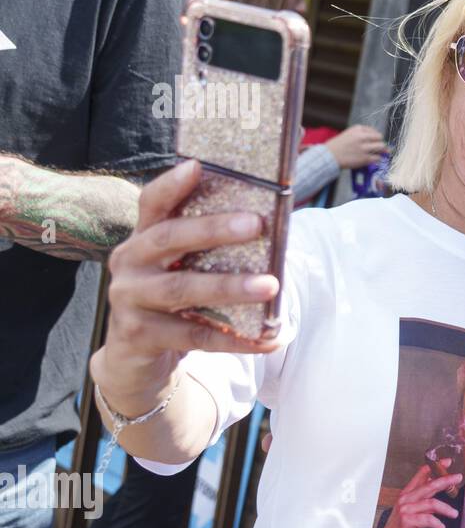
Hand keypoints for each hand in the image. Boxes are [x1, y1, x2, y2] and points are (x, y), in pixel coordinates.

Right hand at [89, 159, 282, 415]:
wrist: (135, 361)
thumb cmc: (171, 305)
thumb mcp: (182, 270)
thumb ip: (209, 249)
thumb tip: (271, 228)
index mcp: (143, 239)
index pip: (152, 203)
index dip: (171, 184)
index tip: (197, 166)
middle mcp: (130, 262)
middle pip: (169, 238)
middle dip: (214, 229)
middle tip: (256, 224)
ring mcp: (129, 299)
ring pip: (182, 289)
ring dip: (230, 287)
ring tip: (270, 285)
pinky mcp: (137, 335)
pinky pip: (192, 335)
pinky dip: (232, 338)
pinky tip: (266, 340)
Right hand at [325, 125, 386, 169]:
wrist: (329, 156)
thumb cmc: (337, 146)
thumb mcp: (348, 134)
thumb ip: (360, 135)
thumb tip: (374, 139)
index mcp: (357, 129)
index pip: (374, 131)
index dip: (375, 137)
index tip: (374, 141)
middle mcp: (362, 137)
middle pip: (380, 138)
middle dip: (380, 143)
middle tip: (379, 148)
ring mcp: (364, 148)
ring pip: (382, 147)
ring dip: (382, 151)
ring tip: (379, 154)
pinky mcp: (364, 158)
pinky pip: (377, 157)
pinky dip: (378, 159)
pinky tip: (374, 160)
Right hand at [375, 463, 462, 527]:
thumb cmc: (402, 527)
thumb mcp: (413, 509)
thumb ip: (425, 499)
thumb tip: (440, 489)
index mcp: (408, 493)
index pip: (422, 475)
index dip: (435, 467)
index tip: (447, 462)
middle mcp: (406, 498)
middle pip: (429, 485)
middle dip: (445, 480)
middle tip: (458, 478)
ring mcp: (405, 509)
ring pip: (431, 503)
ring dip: (446, 509)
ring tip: (454, 514)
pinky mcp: (406, 521)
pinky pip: (427, 519)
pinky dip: (437, 523)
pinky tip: (441, 527)